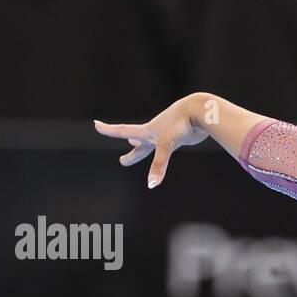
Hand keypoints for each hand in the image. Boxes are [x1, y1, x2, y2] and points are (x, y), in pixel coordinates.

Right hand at [93, 94, 209, 188]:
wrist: (200, 112)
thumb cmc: (181, 124)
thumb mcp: (167, 145)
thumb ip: (158, 165)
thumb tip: (151, 184)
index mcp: (147, 131)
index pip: (123, 131)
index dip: (109, 130)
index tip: (96, 124)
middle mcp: (156, 132)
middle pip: (139, 144)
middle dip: (132, 153)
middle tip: (123, 161)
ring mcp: (168, 133)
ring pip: (153, 143)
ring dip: (144, 145)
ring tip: (135, 143)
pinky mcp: (181, 136)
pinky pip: (170, 144)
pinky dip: (166, 147)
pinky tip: (168, 143)